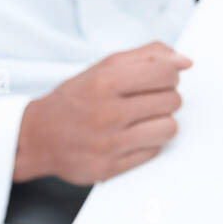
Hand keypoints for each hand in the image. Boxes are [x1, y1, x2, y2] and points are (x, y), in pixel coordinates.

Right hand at [13, 40, 192, 184]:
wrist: (37, 137)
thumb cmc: (75, 98)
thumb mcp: (105, 66)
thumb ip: (147, 56)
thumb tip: (185, 62)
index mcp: (106, 81)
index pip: (166, 73)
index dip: (170, 75)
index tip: (159, 79)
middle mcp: (107, 112)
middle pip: (172, 101)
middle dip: (166, 98)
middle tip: (148, 100)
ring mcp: (109, 143)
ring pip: (169, 129)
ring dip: (162, 122)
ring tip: (144, 119)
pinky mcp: (111, 168)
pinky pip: (153, 152)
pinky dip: (148, 143)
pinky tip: (132, 137)